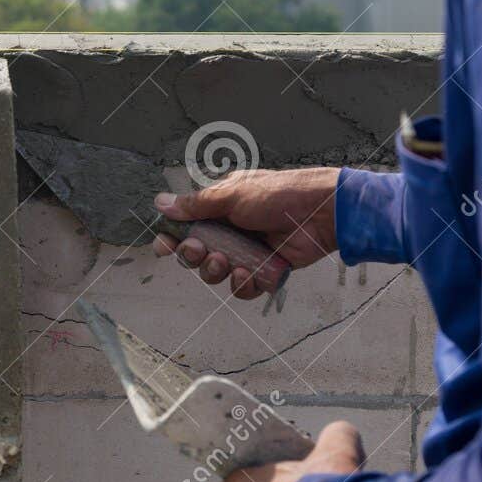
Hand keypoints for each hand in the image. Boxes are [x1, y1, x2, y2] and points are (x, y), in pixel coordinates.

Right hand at [153, 168, 338, 299]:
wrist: (321, 212)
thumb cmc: (278, 194)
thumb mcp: (232, 194)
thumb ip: (195, 204)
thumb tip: (160, 203)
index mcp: (219, 209)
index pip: (186, 227)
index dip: (172, 239)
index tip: (162, 246)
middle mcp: (230, 231)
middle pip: (196, 254)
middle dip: (193, 256)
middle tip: (199, 250)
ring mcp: (246, 252)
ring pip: (217, 274)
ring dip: (215, 271)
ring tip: (227, 262)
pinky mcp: (264, 270)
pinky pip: (243, 287)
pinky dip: (242, 285)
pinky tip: (247, 274)